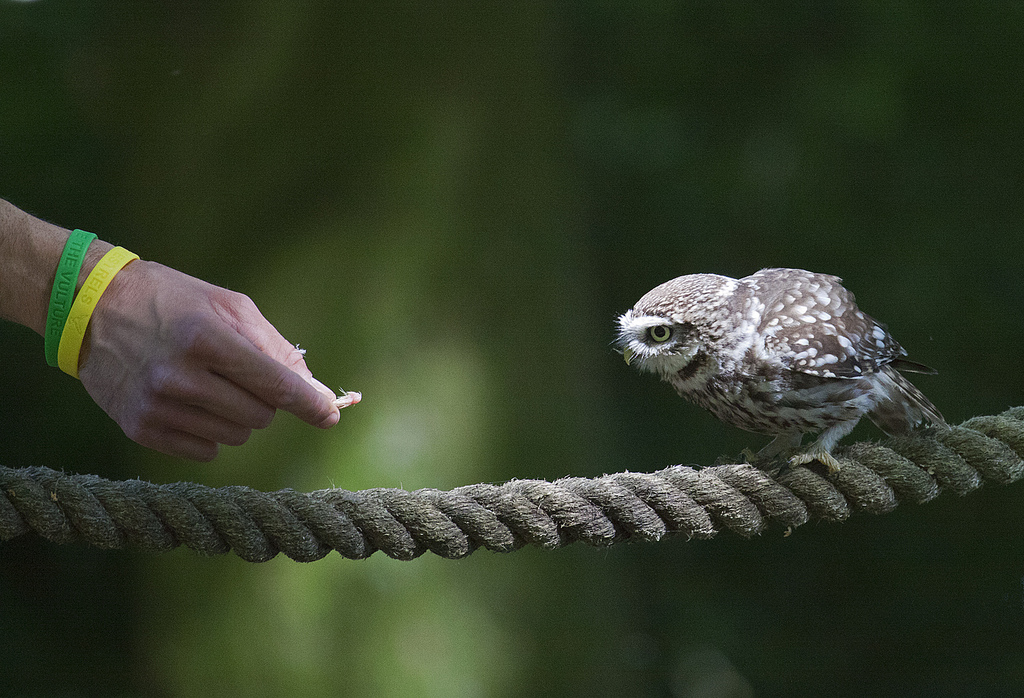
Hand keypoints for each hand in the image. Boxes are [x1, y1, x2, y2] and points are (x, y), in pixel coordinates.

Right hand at [78, 259, 340, 459]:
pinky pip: (204, 451)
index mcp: (205, 339)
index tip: (330, 416)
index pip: (274, 385)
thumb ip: (274, 347)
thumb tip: (313, 389)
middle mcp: (179, 377)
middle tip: (242, 375)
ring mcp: (157, 407)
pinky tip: (190, 403)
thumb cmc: (172, 300)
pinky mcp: (140, 428)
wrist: (89, 308)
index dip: (309, 403)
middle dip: (264, 399)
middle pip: (260, 416)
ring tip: (210, 384)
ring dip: (237, 415)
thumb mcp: (227, 304)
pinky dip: (209, 432)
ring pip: (235, 436)